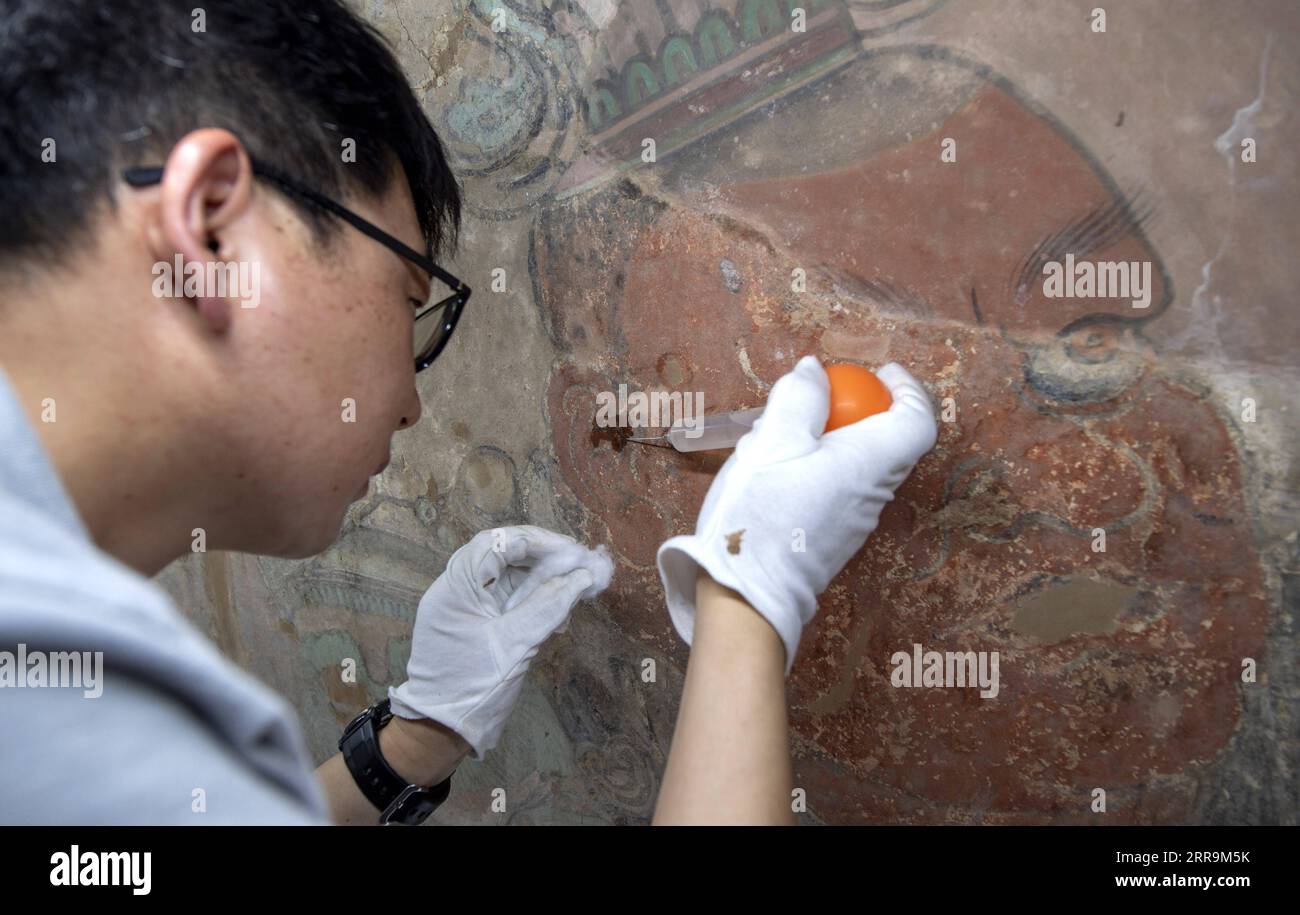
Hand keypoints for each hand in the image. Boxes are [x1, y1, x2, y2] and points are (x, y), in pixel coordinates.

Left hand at [389, 525, 612, 757]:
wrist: (439, 730)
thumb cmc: (472, 686)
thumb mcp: (515, 645)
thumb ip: (548, 605)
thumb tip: (583, 575)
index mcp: (456, 586)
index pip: (498, 542)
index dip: (539, 541)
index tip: (574, 553)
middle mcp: (458, 587)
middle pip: (504, 553)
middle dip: (545, 556)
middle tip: (582, 565)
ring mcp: (468, 604)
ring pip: (509, 574)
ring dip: (544, 575)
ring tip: (580, 581)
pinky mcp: (479, 620)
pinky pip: (509, 596)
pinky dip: (536, 595)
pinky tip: (562, 601)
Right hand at [657, 356, 936, 674]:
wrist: (747, 595)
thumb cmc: (762, 515)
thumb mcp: (772, 440)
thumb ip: (799, 398)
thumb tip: (814, 371)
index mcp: (870, 464)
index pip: (917, 422)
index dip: (908, 391)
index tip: (881, 373)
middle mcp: (874, 494)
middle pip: (889, 441)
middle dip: (862, 410)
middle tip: (820, 395)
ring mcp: (855, 521)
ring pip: (860, 464)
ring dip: (832, 439)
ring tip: (780, 434)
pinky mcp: (833, 537)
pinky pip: (840, 487)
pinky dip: (818, 465)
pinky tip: (774, 470)